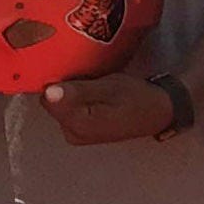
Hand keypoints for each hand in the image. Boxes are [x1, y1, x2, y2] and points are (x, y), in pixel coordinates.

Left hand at [40, 72, 179, 146]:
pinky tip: (90, 90)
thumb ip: (79, 91)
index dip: (58, 79)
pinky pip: (66, 107)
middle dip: (64, 84)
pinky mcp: (78, 129)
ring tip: (91, 81)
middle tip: (87, 75)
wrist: (156, 112)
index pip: (48, 97)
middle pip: (50, 100)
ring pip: (58, 102)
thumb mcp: (109, 88)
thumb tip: (50, 92)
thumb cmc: (137, 98)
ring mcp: (74, 133)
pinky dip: (74, 95)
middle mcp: (71, 133)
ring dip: (70, 89)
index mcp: (78, 125)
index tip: (75, 70)